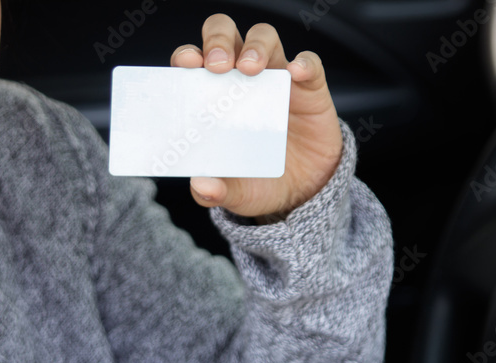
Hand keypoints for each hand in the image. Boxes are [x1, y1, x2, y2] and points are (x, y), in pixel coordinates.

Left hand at [170, 14, 342, 220]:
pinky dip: (303, 63)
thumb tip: (200, 185)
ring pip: (264, 38)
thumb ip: (215, 192)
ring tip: (250, 68)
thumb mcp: (236, 193)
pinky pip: (309, 64)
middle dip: (217, 41)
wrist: (305, 194)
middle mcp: (242, 78)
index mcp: (214, 96)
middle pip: (225, 35)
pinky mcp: (310, 88)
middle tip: (217, 66)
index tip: (185, 66)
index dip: (187, 56)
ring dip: (255, 45)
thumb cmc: (260, 182)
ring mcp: (277, 78)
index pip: (195, 62)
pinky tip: (296, 72)